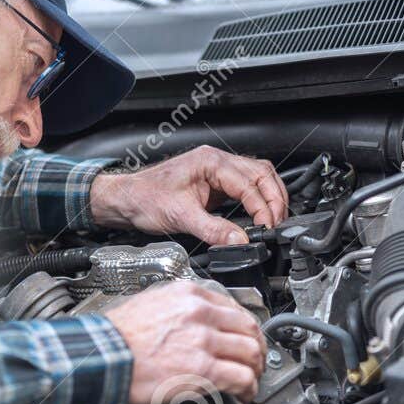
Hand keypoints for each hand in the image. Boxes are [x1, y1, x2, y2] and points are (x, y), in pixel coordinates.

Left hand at [89, 145, 286, 245]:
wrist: (125, 200)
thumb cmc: (144, 199)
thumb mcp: (180, 217)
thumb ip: (213, 230)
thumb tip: (239, 241)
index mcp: (210, 162)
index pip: (249, 183)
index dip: (263, 207)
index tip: (267, 227)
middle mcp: (216, 162)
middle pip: (261, 173)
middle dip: (274, 199)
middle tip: (278, 223)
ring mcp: (216, 171)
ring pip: (257, 177)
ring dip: (270, 197)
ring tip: (275, 219)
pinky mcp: (214, 184)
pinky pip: (245, 187)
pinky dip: (257, 200)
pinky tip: (260, 214)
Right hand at [103, 281, 264, 403]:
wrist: (103, 356)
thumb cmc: (117, 336)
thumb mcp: (150, 304)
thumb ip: (180, 310)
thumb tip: (198, 325)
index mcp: (188, 295)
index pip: (233, 307)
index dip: (244, 327)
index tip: (244, 337)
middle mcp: (200, 314)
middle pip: (248, 328)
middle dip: (257, 347)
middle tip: (255, 360)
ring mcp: (203, 341)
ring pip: (250, 352)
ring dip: (256, 368)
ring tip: (251, 379)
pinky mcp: (203, 368)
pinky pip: (241, 377)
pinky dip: (248, 387)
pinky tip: (244, 393)